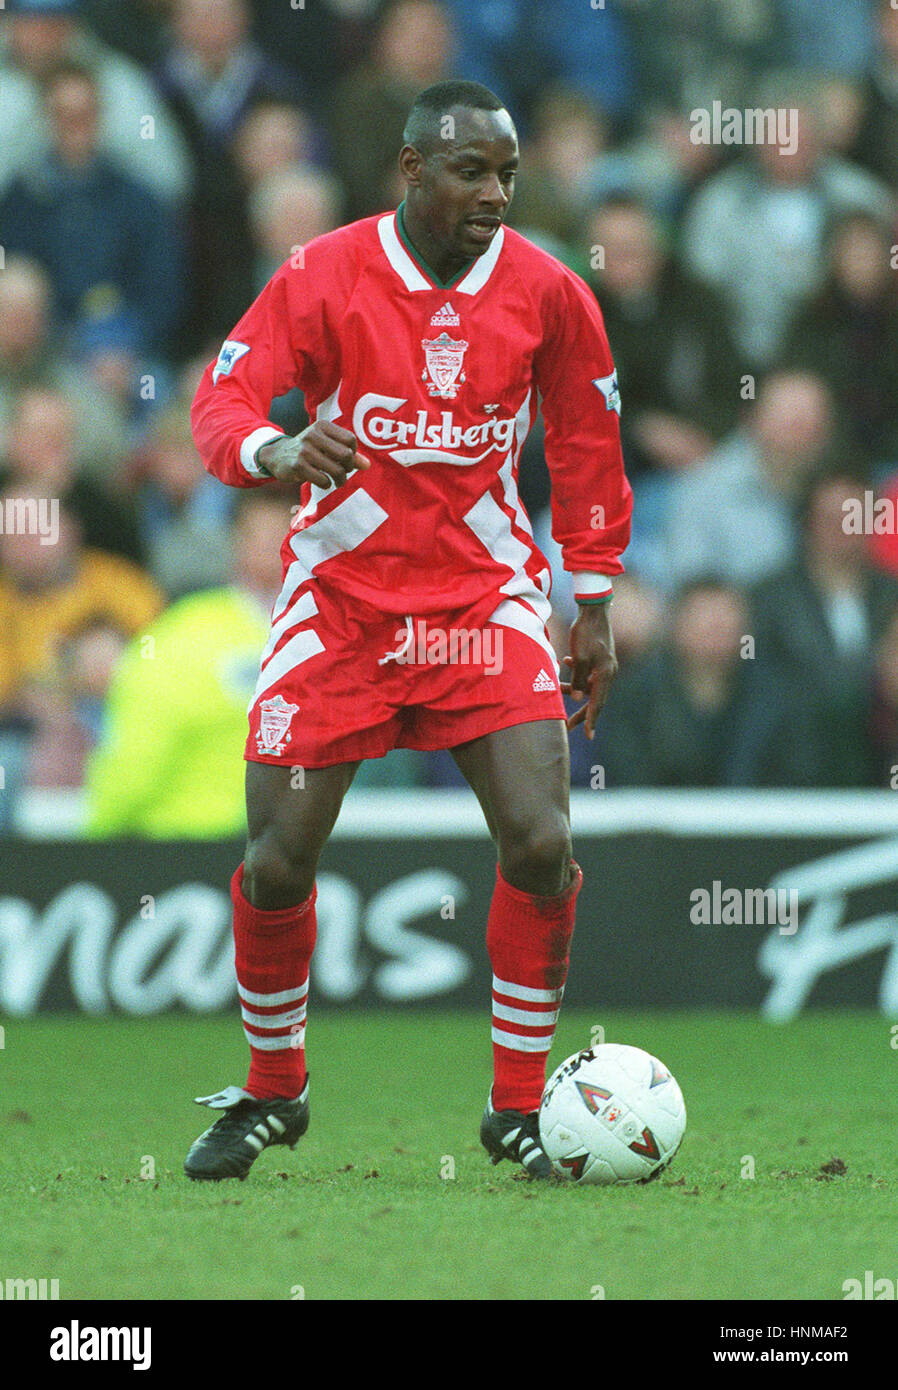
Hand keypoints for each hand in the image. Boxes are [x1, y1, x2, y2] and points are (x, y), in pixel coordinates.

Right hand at [257, 421, 370, 487]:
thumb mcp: (326, 446)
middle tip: (344, 472)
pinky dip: (327, 484)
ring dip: (340, 480)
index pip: (350, 439)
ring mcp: (304, 451)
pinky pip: (323, 480)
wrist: (277, 456)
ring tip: (337, 481)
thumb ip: (348, 454)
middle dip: (349, 468)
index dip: (353, 453)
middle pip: (346, 455)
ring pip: (336, 470)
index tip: (346, 459)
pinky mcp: (298, 466)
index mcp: (322, 426)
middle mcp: (313, 435)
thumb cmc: (308, 450)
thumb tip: (367, 465)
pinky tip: (323, 482)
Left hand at [561, 602, 617, 739]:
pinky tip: (566, 662)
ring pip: (588, 684)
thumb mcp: (580, 658)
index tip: (587, 736)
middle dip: (580, 711)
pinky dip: (577, 672)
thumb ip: (579, 680)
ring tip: (558, 687)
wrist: (593, 609)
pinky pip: (588, 671)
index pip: (597, 703)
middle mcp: (608, 672)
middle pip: (594, 698)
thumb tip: (578, 699)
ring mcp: (605, 664)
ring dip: (574, 686)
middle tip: (568, 726)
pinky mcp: (600, 657)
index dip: (591, 720)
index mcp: (606, 674)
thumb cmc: (586, 633)